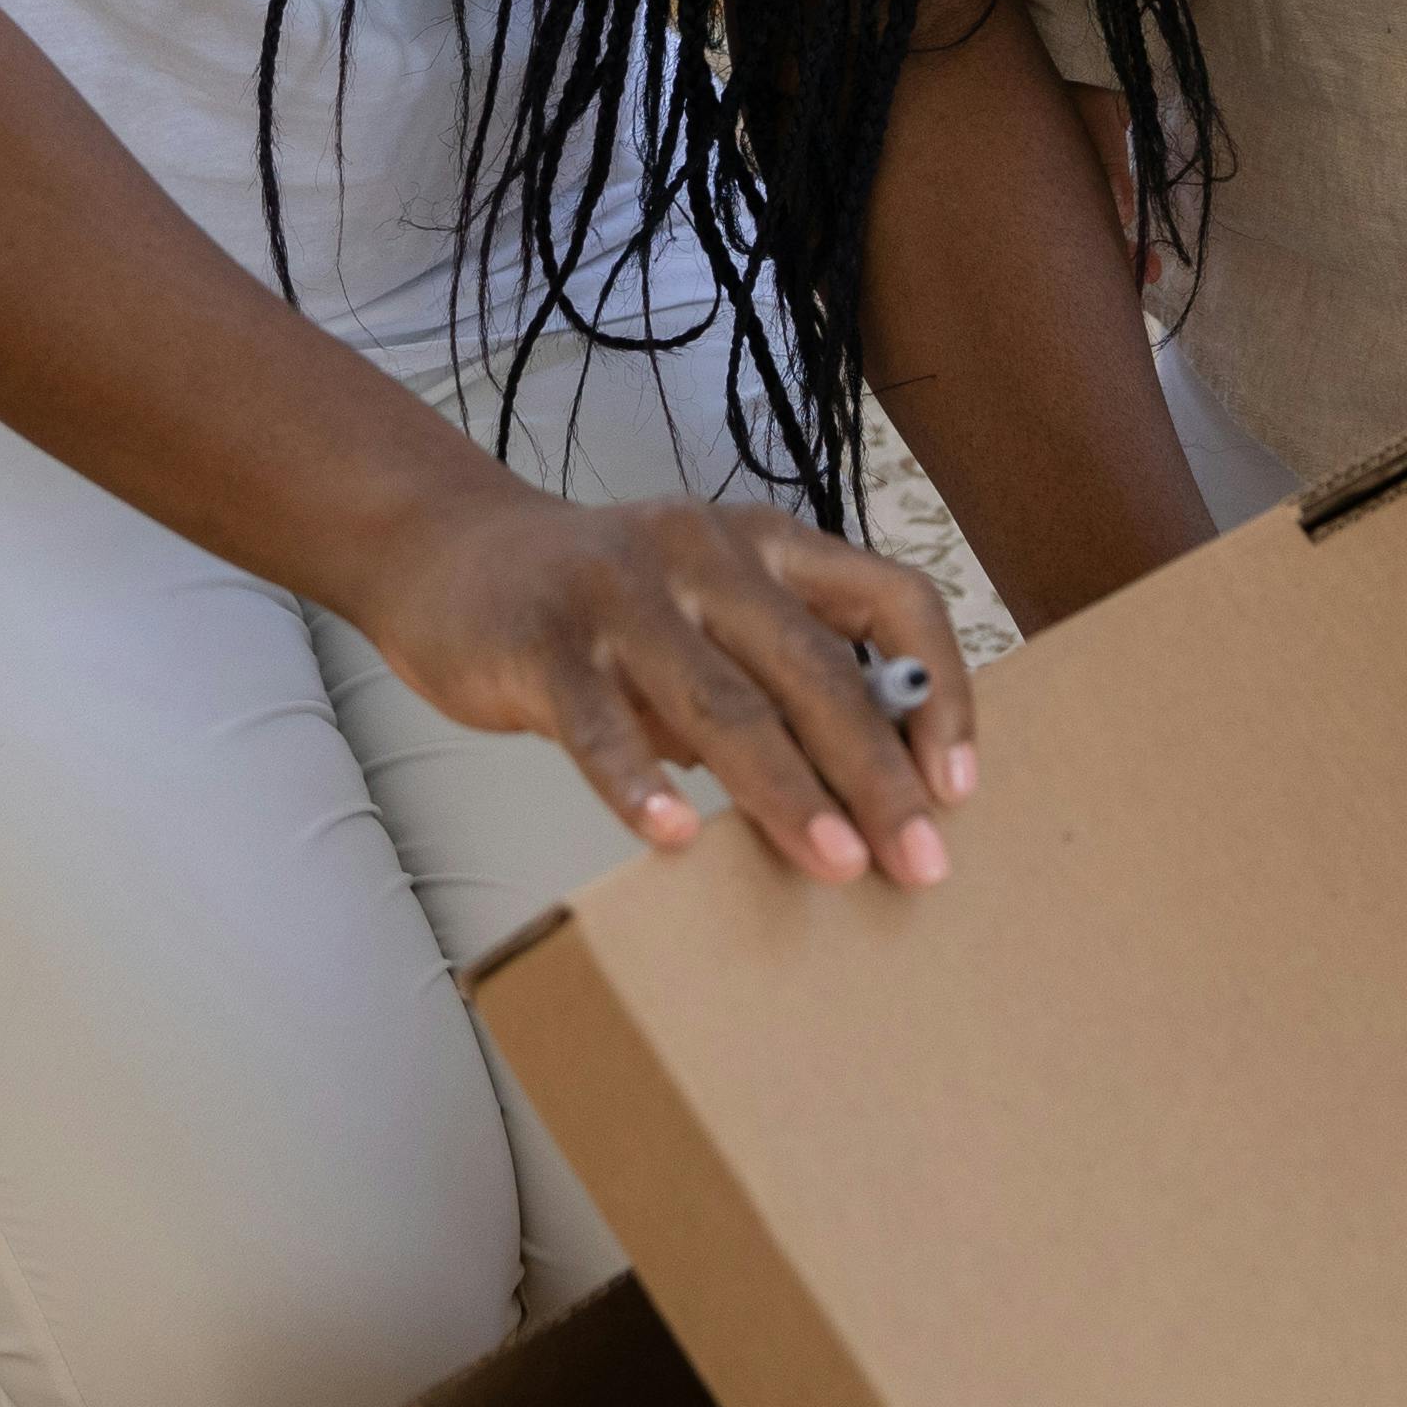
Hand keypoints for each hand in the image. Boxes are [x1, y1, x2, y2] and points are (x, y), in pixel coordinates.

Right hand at [348, 487, 978, 886]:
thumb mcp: (709, 613)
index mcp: (767, 544)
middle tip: (918, 859)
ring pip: (722, 699)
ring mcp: (621, 591)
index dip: (939, 689)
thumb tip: (872, 791)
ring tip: (832, 862)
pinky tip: (673, 837)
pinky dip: (638, 782)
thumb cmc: (602, 604)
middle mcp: (706, 554)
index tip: (959, 782)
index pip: (892, 598)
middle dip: (878, 772)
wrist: (448, 553)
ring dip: (786, 789)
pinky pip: (597, 721)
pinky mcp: (542, 638)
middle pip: (816, 667)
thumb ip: (777, 676)